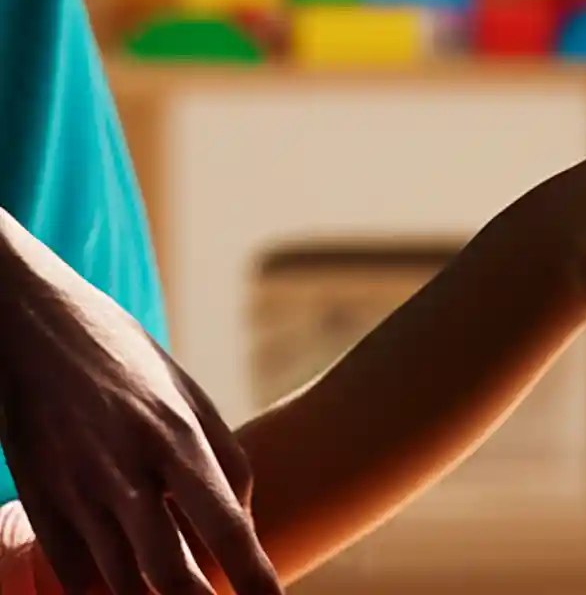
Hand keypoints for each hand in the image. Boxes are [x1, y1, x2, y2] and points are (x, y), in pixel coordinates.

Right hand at [0, 215, 281, 593]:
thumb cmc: (122, 355)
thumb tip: (240, 524)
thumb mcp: (185, 392)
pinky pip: (75, 572)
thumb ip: (222, 457)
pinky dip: (106, 590)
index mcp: (175, 436)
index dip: (254, 575)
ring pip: (121, 583)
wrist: (27, 322)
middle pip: (171, 572)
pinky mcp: (37, 500)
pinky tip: (129, 590)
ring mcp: (75, 490)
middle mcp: (126, 470)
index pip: (225, 524)